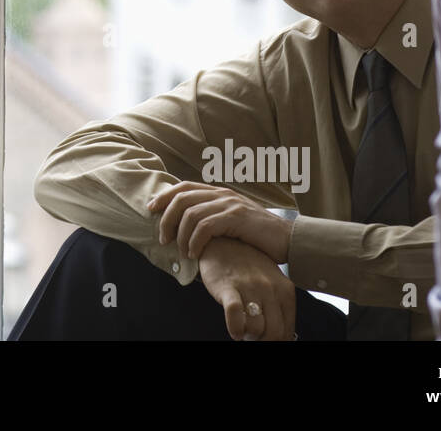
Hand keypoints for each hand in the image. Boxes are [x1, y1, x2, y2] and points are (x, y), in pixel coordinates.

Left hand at [147, 180, 292, 264]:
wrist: (289, 239)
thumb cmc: (258, 236)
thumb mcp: (233, 221)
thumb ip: (213, 218)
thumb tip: (187, 225)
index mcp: (219, 192)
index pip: (184, 186)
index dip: (164, 196)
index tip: (151, 208)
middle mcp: (222, 194)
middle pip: (182, 198)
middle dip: (166, 218)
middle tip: (162, 239)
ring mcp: (229, 204)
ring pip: (190, 214)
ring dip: (180, 235)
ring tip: (181, 252)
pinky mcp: (236, 217)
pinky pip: (205, 227)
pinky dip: (195, 241)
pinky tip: (194, 253)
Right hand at [198, 237, 296, 340]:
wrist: (223, 242)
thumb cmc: (247, 266)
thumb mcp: (271, 282)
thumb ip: (279, 306)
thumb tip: (283, 336)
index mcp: (284, 289)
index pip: (287, 330)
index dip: (277, 340)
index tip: (266, 339)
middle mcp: (269, 288)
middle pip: (273, 333)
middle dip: (263, 340)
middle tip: (253, 337)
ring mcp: (249, 287)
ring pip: (256, 327)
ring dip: (248, 335)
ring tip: (243, 331)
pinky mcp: (228, 287)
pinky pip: (235, 314)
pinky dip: (235, 328)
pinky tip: (234, 331)